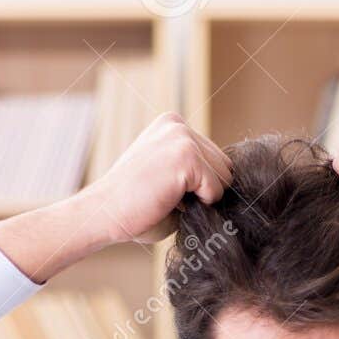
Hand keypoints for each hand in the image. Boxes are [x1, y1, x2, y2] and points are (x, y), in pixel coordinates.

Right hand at [0, 113, 230, 282]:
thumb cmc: (134, 207)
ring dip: (203, 198)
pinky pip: (217, 190)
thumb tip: (236, 185)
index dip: (201, 185)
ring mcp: (182, 138)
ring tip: (168, 198)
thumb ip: (197, 174)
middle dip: (206, 190)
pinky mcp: (186, 157)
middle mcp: (178, 124)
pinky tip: (170, 200)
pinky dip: (201, 204)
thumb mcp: (170, 178)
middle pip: (225, 166)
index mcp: (172, 125)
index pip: (215, 158)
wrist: (102, 214)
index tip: (170, 192)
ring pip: (225, 178)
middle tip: (169, 198)